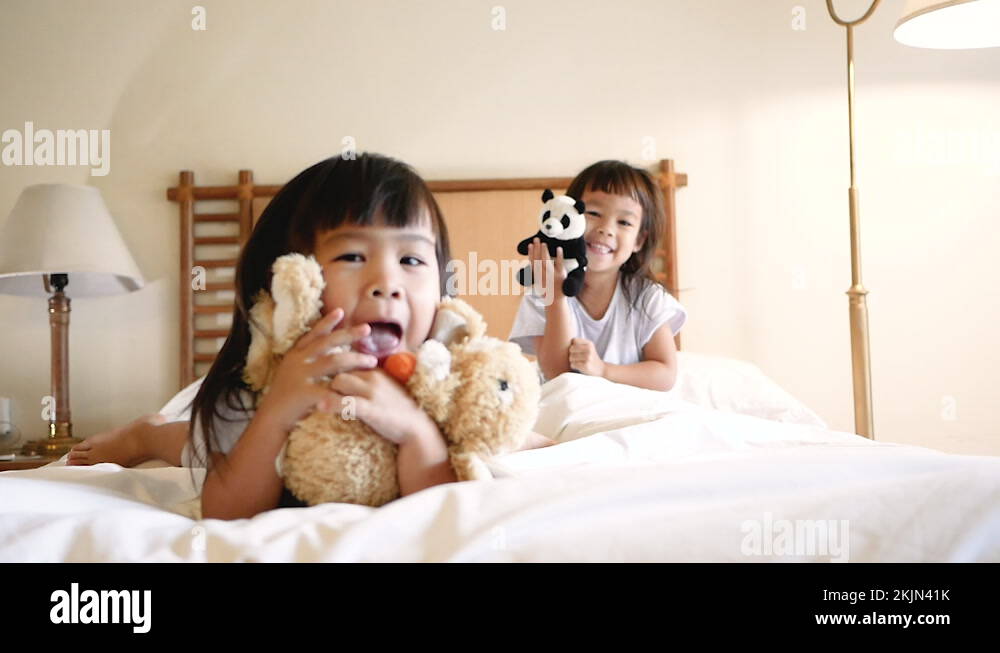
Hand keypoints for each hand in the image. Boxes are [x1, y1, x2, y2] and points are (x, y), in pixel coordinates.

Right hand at [255, 307, 378, 432]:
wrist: (271, 420)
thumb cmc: (286, 398)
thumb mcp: (292, 373)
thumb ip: (307, 361)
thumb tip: (329, 350)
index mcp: (295, 355)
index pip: (312, 334)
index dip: (326, 322)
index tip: (341, 311)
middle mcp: (298, 362)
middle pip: (328, 343)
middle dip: (349, 335)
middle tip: (367, 329)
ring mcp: (301, 376)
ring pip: (334, 361)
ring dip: (356, 360)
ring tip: (372, 361)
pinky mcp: (305, 393)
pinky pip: (331, 388)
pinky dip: (347, 387)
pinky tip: (362, 385)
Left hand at [327, 368, 438, 445]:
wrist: (416, 428)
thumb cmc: (398, 410)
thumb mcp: (385, 388)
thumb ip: (368, 381)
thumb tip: (347, 379)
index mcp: (375, 370)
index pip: (346, 363)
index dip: (333, 373)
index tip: (321, 379)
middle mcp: (373, 377)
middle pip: (339, 370)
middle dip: (327, 382)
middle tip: (318, 393)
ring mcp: (372, 393)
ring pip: (339, 382)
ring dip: (328, 391)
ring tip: (319, 402)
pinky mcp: (371, 409)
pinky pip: (346, 403)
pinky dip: (332, 404)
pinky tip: (321, 407)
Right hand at [527, 237, 565, 304]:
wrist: (554, 301)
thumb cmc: (546, 291)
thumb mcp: (538, 282)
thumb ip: (536, 272)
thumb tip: (533, 263)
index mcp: (537, 276)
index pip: (532, 262)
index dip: (531, 253)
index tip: (530, 245)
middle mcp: (543, 275)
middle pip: (538, 259)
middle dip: (537, 249)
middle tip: (536, 239)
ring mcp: (552, 274)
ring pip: (546, 261)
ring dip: (544, 251)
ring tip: (544, 243)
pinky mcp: (561, 275)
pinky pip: (560, 264)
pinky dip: (559, 256)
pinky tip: (559, 248)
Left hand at [568, 338, 604, 376]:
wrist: (601, 370)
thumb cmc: (591, 358)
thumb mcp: (589, 348)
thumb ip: (579, 344)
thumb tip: (561, 342)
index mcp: (589, 343)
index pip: (574, 340)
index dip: (573, 345)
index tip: (577, 350)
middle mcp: (589, 349)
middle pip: (571, 349)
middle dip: (571, 354)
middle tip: (577, 357)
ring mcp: (588, 357)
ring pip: (571, 357)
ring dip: (572, 361)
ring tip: (579, 362)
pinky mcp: (585, 366)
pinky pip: (572, 364)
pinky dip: (574, 366)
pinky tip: (579, 366)